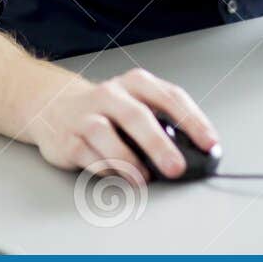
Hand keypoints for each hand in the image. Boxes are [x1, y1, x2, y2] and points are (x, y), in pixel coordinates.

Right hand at [24, 67, 218, 181]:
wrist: (53, 105)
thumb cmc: (106, 110)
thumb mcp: (135, 104)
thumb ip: (162, 124)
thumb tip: (193, 155)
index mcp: (135, 83)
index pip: (169, 96)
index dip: (193, 120)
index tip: (210, 144)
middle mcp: (109, 95)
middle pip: (136, 116)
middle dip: (158, 144)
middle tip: (177, 167)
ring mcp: (85, 115)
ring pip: (104, 133)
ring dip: (127, 159)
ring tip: (143, 178)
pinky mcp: (67, 138)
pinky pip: (86, 154)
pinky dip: (104, 168)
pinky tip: (117, 175)